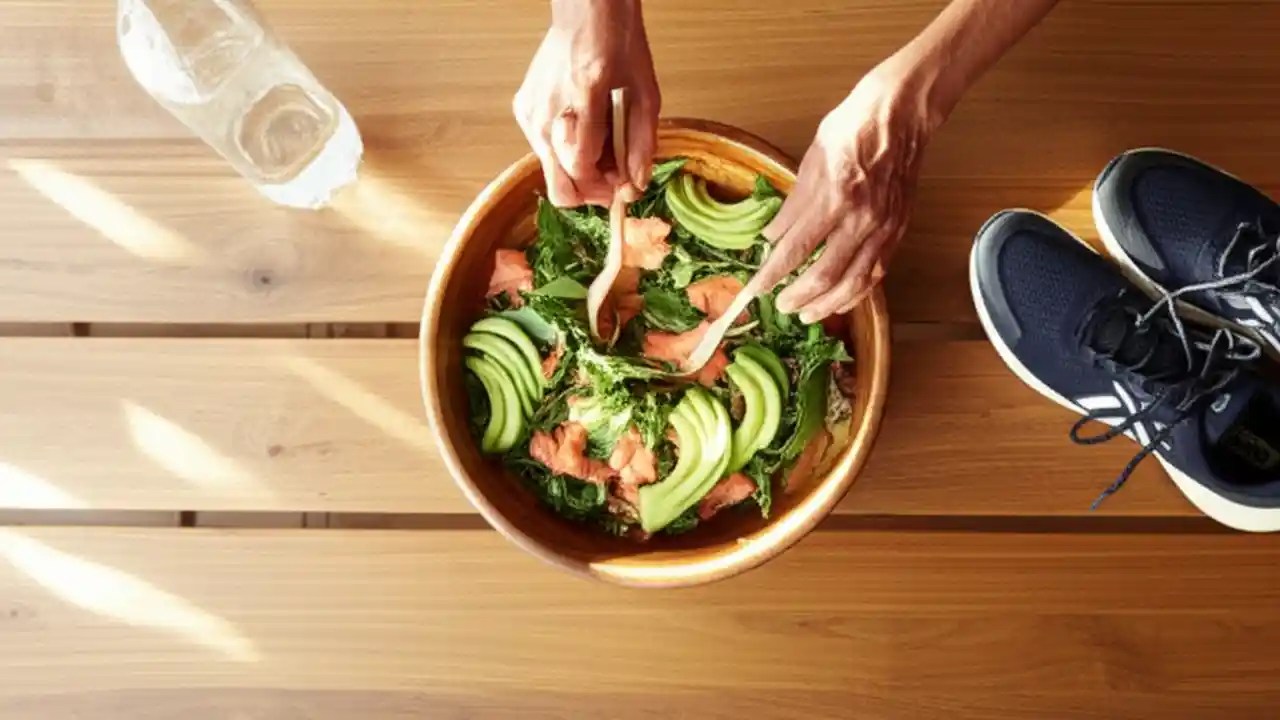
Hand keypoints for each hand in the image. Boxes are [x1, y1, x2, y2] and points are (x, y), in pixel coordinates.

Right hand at [513, 0, 660, 206]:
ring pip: (552, 174)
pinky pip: (544, 152)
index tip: (625, 184)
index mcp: (583, 97)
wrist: (586, 12)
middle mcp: (549, 110)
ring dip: (579, 173)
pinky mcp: (523, 111)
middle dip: (591, 192)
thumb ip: (642, 143)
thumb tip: (638, 183)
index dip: (608, 188)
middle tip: (613, 178)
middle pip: (560, 187)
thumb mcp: (646, 93)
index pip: (583, 170)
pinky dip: (565, 154)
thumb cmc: (619, 43)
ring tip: (602, 148)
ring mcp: (531, 113)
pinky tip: (584, 133)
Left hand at [761, 64, 937, 322]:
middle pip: (824, 275)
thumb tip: (773, 237)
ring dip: (827, 304)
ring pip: (854, 283)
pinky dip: (856, 293)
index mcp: (834, 197)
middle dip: (798, 297)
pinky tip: (841, 299)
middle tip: (780, 305)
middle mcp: (860, 219)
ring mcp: (883, 228)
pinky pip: (876, 273)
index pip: (795, 250)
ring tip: (807, 313)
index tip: (754, 290)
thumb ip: (793, 205)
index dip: (772, 275)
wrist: (899, 116)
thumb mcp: (810, 162)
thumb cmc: (852, 130)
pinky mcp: (897, 231)